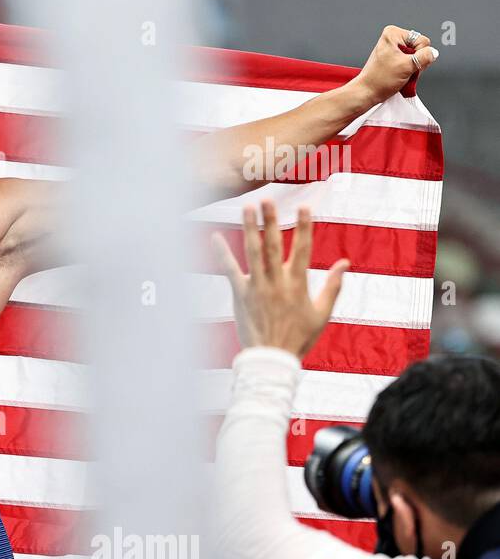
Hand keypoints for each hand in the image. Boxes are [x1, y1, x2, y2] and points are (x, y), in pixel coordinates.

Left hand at [211, 200, 348, 358]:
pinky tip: (214, 236)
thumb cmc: (299, 338)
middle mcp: (276, 282)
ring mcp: (256, 287)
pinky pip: (229, 270)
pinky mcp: (239, 295)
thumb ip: (334, 286)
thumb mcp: (322, 313)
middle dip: (270, 221)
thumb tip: (345, 263)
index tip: (305, 206)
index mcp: (298, 284)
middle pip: (273, 245)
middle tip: (267, 198)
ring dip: (248, 228)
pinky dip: (222, 253)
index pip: (303, 249)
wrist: (272, 359)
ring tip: (246, 207)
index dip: (304, 227)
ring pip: (252, 253)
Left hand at [351, 25, 437, 106]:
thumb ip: (425, 57)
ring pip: (416, 56)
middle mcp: (392, 38)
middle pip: (419, 48)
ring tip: (401, 74)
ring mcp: (393, 48)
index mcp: (393, 34)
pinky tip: (401, 76)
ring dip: (413, 67)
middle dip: (416, 62)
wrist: (367, 93)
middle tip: (405, 70)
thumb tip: (434, 52)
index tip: (408, 64)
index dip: (419, 55)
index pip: (422, 41)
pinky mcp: (393, 58)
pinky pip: (410, 62)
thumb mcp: (407, 66)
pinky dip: (409, 70)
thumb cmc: (379, 80)